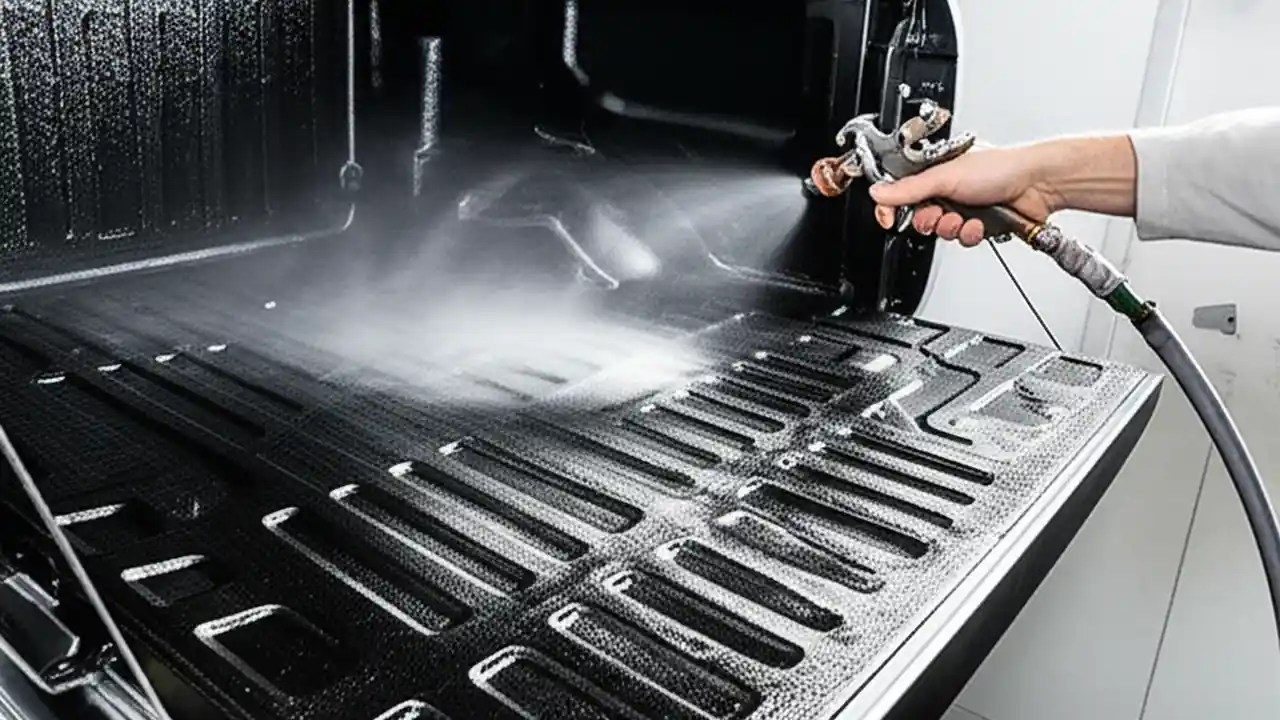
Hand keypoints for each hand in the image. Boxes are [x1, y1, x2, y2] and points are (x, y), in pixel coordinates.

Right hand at [869, 146, 1059, 245]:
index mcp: (934, 170)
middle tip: (938, 214)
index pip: (899, 191)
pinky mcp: (977, 223)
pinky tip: (980, 223)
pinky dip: (971, 234)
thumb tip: (878, 193)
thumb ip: (908, 188)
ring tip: (966, 217)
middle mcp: (946, 188)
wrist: (1037, 185)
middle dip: (929, 221)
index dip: (891, 207)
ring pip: (941, 231)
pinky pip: (962, 239)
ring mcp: (962, 206)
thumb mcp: (945, 176)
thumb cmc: (1001, 167)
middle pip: (918, 216)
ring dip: (953, 228)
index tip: (889, 218)